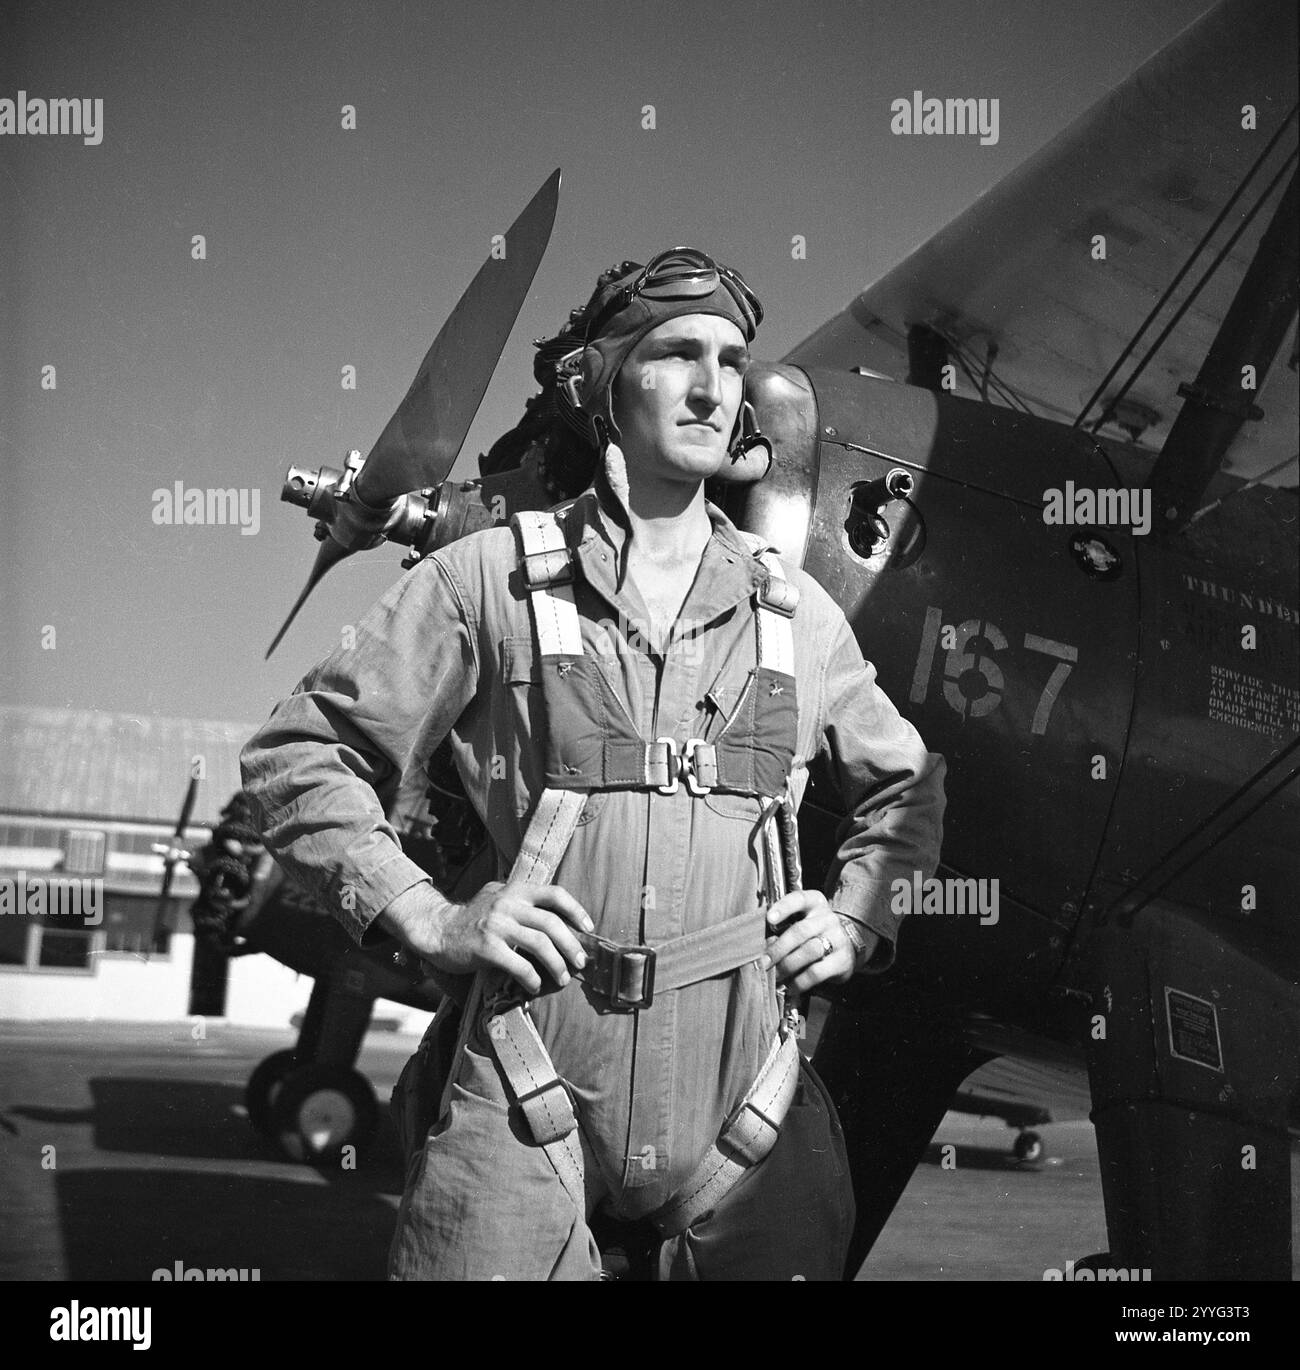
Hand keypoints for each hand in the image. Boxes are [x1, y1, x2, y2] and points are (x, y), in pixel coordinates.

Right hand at [379, 881, 592, 996]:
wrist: (438, 929)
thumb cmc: (472, 917)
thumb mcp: (497, 897)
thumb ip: (522, 901)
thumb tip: (556, 917)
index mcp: (515, 890)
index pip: (554, 894)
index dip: (576, 910)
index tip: (588, 928)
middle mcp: (508, 904)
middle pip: (552, 923)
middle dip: (571, 945)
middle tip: (580, 962)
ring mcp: (497, 924)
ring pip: (539, 944)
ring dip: (556, 965)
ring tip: (562, 979)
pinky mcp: (486, 947)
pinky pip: (519, 965)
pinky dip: (532, 978)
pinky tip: (535, 986)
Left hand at [761, 890, 855, 992]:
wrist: (846, 947)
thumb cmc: (813, 933)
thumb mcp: (800, 922)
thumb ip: (782, 928)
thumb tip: (763, 947)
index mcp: (815, 903)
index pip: (799, 899)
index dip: (783, 907)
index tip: (769, 919)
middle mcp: (828, 918)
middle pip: (801, 931)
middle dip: (778, 948)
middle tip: (764, 962)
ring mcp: (838, 938)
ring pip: (809, 951)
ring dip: (787, 966)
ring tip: (775, 976)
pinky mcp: (842, 961)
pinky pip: (816, 972)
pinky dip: (799, 982)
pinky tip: (790, 987)